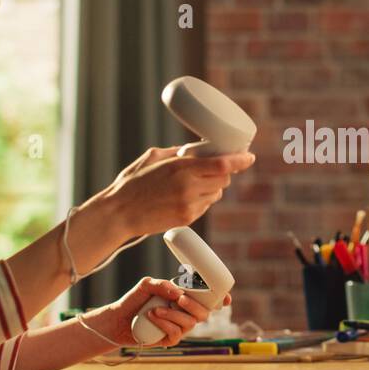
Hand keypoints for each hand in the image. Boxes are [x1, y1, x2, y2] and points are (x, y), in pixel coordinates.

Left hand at [82, 277, 231, 347]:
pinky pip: (176, 334)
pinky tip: (152, 317)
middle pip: (204, 313)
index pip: (208, 299)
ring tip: (156, 309)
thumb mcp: (146, 285)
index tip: (225, 299)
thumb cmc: (134, 300)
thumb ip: (161, 284)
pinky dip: (165, 324)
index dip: (221, 299)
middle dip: (194, 306)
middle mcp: (185, 313)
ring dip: (174, 315)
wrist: (117, 318)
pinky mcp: (169, 339)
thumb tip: (177, 292)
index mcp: (184, 297)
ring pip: (190, 323)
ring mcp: (179, 327)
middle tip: (179, 299)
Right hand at [106, 147, 254, 236]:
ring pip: (216, 194)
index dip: (240, 160)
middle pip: (224, 178)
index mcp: (181, 168)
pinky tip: (184, 197)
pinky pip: (205, 206)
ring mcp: (189, 205)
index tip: (249, 157)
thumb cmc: (132, 183)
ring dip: (212, 187)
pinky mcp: (187, 218)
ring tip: (191, 185)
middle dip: (222, 172)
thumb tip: (195, 150)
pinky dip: (202, 200)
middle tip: (211, 169)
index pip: (222, 164)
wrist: (119, 213)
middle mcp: (188, 186)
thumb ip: (177, 152)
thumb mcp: (153, 157)